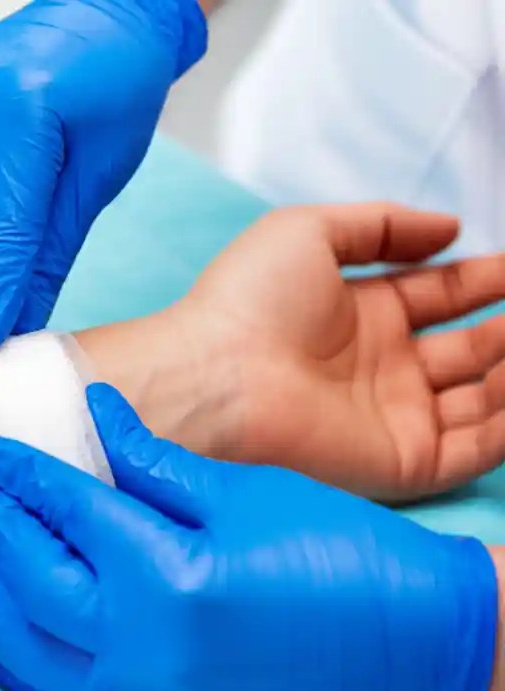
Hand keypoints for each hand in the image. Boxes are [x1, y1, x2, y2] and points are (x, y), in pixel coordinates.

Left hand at [0, 384, 498, 690]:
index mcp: (165, 575)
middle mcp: (141, 647)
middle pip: (31, 581)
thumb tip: (98, 415)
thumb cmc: (346, 564)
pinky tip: (3, 641)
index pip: (65, 510)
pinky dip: (25, 669)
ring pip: (31, 653)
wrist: (420, 653)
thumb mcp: (250, 498)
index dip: (21, 472)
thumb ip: (157, 465)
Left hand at [176, 203, 504, 499]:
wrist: (216, 379)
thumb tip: (451, 228)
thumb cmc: (250, 301)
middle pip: (472, 348)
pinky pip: (479, 448)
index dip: (487, 279)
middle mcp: (385, 367)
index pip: (441, 296)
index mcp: (361, 315)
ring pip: (485, 398)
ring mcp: (397, 416)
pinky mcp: (404, 462)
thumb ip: (382, 225)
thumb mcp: (308, 232)